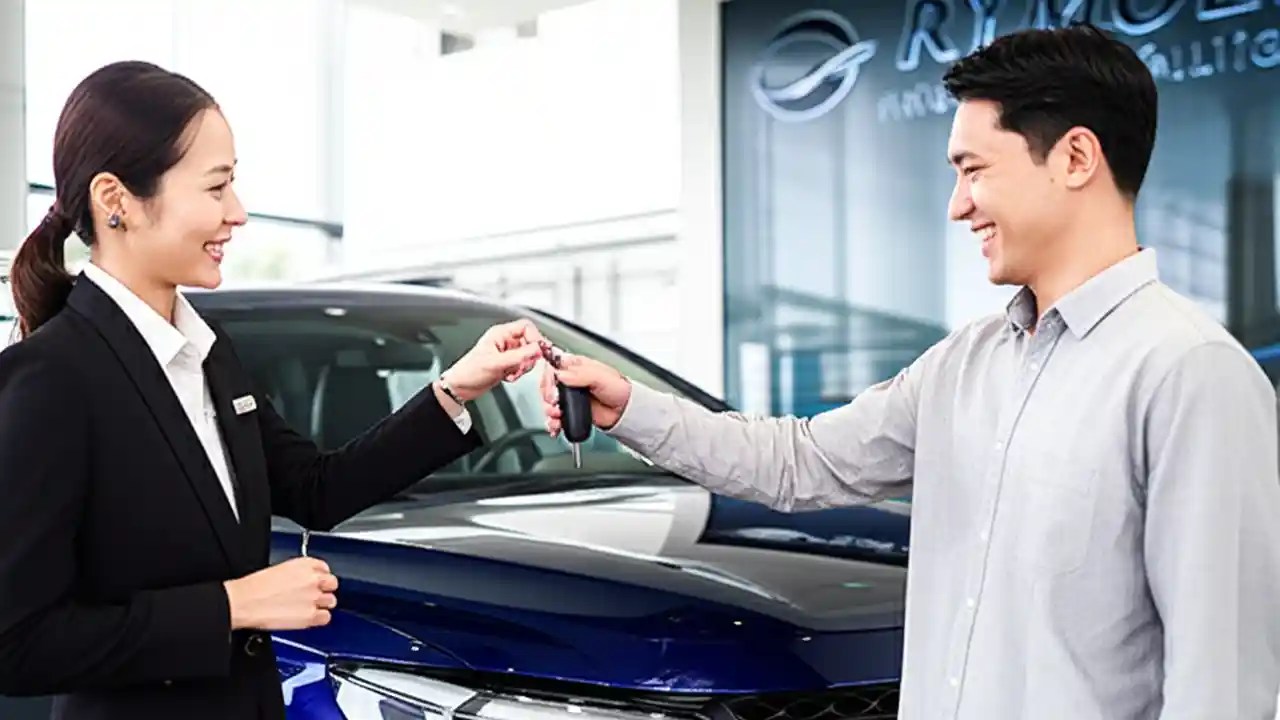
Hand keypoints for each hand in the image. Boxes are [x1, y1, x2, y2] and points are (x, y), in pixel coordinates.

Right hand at [223, 557, 337, 630]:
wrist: (244, 602)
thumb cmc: (254, 587)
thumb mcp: (280, 569)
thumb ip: (299, 574)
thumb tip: (304, 581)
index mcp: (305, 564)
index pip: (325, 568)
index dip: (319, 577)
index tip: (315, 582)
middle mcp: (313, 579)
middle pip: (332, 584)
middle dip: (324, 590)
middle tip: (313, 596)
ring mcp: (314, 597)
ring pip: (331, 601)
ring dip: (322, 605)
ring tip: (308, 608)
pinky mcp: (311, 615)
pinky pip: (326, 618)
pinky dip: (319, 619)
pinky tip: (308, 618)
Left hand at [443, 319, 546, 402]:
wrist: (461, 388)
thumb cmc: (469, 371)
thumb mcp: (496, 363)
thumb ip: (519, 356)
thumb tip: (538, 349)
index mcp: (500, 334)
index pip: (526, 327)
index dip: (535, 338)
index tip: (539, 351)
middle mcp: (505, 341)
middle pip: (530, 342)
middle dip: (529, 356)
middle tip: (523, 365)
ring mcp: (507, 353)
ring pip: (528, 355)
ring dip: (524, 366)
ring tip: (512, 372)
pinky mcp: (508, 364)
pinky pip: (523, 366)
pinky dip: (519, 373)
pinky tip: (508, 377)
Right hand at [540, 353, 631, 432]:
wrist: (624, 411)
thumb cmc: (618, 389)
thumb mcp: (601, 376)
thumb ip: (580, 374)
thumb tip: (561, 374)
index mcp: (576, 366)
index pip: (553, 366)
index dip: (549, 376)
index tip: (552, 386)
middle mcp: (570, 380)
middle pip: (547, 385)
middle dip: (547, 395)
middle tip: (555, 402)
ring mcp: (569, 397)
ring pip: (548, 401)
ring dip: (549, 410)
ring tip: (557, 415)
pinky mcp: (570, 411)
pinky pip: (554, 416)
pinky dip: (552, 422)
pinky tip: (556, 425)